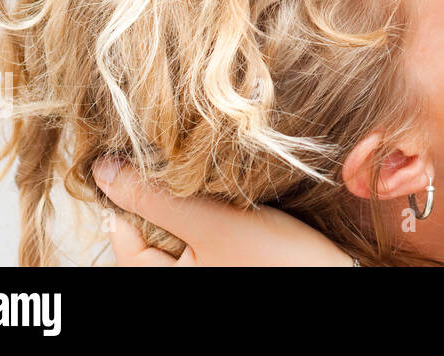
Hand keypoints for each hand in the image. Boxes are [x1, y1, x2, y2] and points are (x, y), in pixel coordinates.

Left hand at [92, 157, 356, 265]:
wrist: (339, 277)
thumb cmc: (278, 262)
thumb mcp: (213, 223)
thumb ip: (155, 197)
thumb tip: (104, 170)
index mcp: (161, 286)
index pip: (121, 233)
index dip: (134, 191)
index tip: (154, 158)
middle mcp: (177, 281)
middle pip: (147, 231)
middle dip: (168, 198)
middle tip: (197, 174)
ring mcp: (201, 272)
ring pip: (176, 231)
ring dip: (192, 204)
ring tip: (220, 190)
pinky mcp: (223, 265)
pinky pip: (201, 238)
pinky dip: (211, 216)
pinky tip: (234, 205)